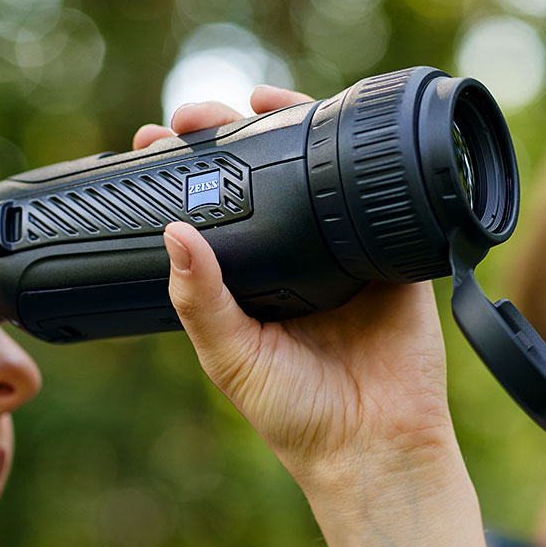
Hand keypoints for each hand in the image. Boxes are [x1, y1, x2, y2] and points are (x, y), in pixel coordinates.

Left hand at [140, 90, 456, 496]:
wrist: (374, 446)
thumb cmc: (295, 415)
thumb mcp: (228, 356)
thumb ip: (199, 299)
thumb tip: (173, 233)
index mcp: (250, 277)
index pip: (211, 207)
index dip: (184, 170)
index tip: (151, 140)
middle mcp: (295, 255)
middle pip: (262, 173)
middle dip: (227, 131)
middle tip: (190, 115)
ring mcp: (344, 249)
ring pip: (317, 168)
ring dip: (289, 124)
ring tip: (254, 100)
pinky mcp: (394, 253)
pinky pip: (379, 191)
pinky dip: (358, 150)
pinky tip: (333, 117)